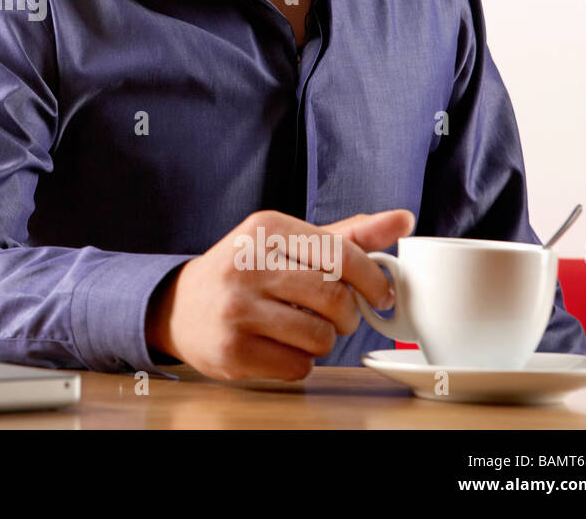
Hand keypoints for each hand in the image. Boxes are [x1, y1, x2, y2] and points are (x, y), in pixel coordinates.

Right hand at [145, 208, 414, 380]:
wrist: (181, 307)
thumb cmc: (246, 272)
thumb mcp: (288, 242)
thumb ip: (347, 234)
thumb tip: (404, 219)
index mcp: (265, 228)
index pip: (341, 253)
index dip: (372, 279)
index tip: (380, 295)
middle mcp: (246, 265)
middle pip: (334, 298)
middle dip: (347, 315)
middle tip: (338, 317)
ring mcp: (236, 309)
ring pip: (320, 337)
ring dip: (323, 341)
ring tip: (301, 329)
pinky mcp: (232, 350)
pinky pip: (298, 366)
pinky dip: (300, 362)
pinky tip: (278, 346)